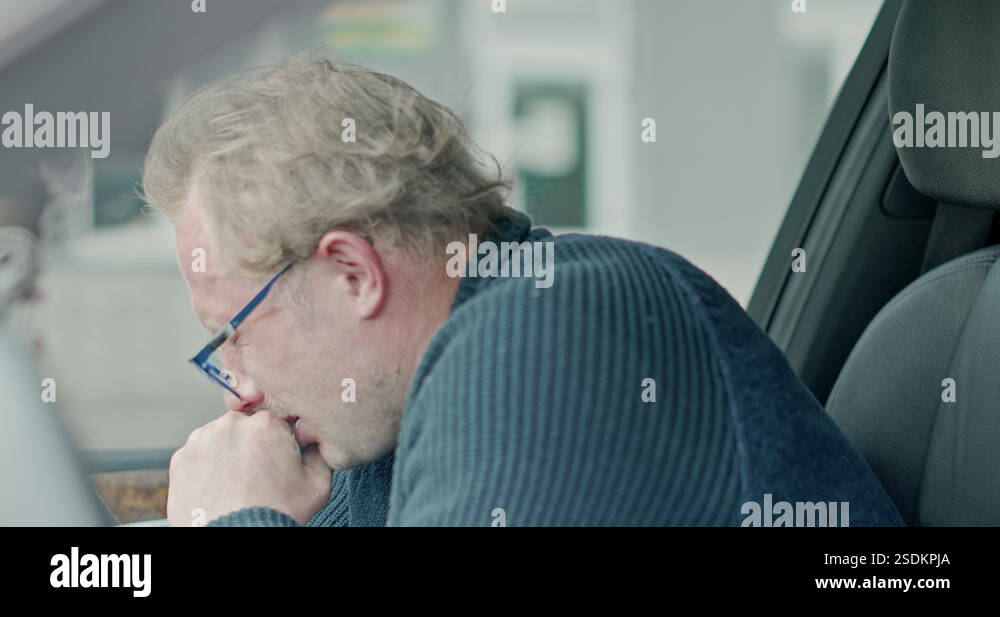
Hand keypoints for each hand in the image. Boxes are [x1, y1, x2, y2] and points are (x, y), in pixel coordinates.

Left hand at [167, 410, 330, 525]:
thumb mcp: (316, 485)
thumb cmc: (273, 516)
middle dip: (252, 444)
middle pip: (246, 425)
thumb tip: (315, 440)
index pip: (275, 418)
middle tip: (258, 473)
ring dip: (228, 453)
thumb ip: (320, 452)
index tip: (277, 457)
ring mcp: (202, 440)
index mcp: (266, 424)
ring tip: (236, 483)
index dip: (279, 439)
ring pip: (220, 438)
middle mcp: (231, 424)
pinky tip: (219, 487)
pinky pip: (198, 455)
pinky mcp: (180, 459)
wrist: (236, 539)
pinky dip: (207, 467)